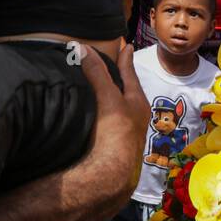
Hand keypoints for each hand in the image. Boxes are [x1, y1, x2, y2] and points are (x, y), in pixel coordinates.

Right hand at [76, 43, 148, 209]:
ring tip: (105, 89)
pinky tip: (97, 118)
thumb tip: (83, 48)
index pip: (130, 74)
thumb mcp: (108, 98)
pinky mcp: (114, 147)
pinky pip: (111, 124)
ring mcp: (126, 133)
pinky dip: (105, 115)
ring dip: (113, 99)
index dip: (126, 59)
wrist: (112, 175)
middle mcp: (135, 118)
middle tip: (117, 65)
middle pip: (128, 92)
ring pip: (120, 109)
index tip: (127, 46)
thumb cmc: (116, 133)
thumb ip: (97, 73)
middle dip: (122, 79)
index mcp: (137, 103)